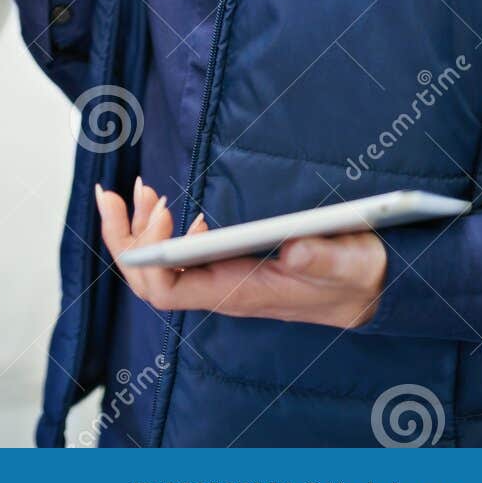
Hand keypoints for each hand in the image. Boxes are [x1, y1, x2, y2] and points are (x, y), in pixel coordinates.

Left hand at [97, 178, 386, 328]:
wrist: (369, 290)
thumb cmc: (355, 278)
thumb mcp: (348, 265)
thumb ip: (322, 260)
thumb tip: (293, 251)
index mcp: (237, 292)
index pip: (168, 292)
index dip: (150, 257)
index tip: (163, 211)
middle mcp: (219, 288)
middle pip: (149, 278)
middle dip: (123, 237)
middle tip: (112, 193)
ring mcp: (219, 276)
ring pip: (159, 264)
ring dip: (138, 227)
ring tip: (139, 190)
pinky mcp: (227, 263)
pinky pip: (179, 253)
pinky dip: (162, 226)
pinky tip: (166, 203)